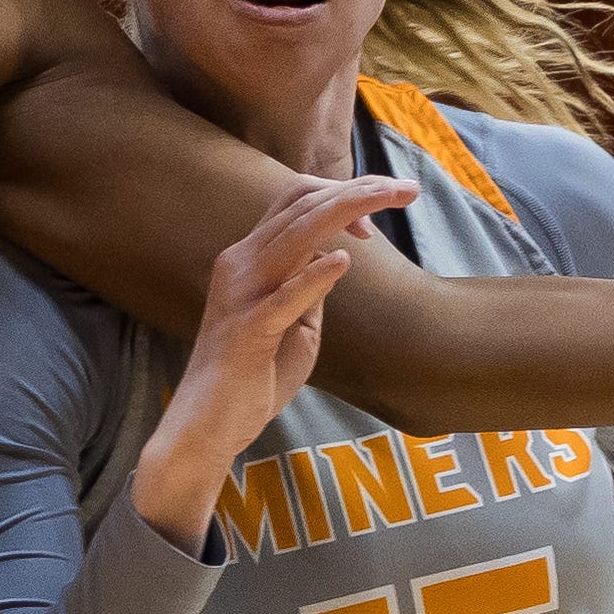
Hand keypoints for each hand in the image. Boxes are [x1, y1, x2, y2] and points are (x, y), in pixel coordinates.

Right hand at [132, 172, 416, 545]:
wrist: (206, 425)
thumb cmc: (252, 376)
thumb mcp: (294, 323)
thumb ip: (309, 287)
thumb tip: (335, 257)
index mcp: (249, 257)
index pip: (295, 201)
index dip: (341, 195)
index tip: (378, 218)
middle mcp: (241, 262)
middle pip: (301, 203)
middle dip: (359, 189)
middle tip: (406, 188)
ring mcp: (242, 293)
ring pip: (296, 232)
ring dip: (347, 209)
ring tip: (388, 198)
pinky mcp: (248, 330)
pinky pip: (284, 296)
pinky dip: (313, 276)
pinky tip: (344, 261)